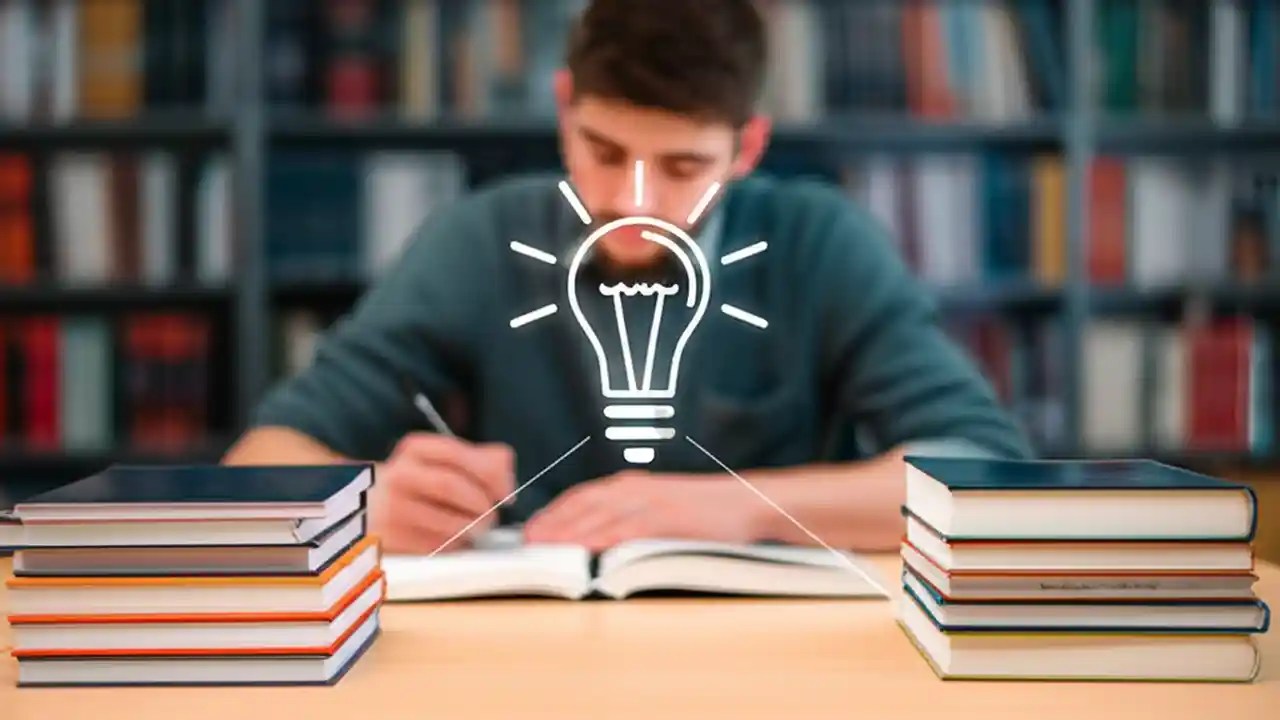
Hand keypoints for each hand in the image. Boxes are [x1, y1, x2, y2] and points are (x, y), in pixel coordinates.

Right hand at [368, 433, 513, 554]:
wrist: (367, 507)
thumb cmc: (420, 484)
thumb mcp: (443, 461)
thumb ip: (482, 460)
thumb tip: (507, 477)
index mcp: (415, 449)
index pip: (456, 453)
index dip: (490, 474)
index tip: (506, 493)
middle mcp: (399, 475)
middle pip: (452, 487)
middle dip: (482, 505)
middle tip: (492, 516)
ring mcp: (392, 509)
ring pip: (446, 521)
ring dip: (472, 529)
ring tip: (477, 529)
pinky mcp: (392, 540)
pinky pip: (435, 546)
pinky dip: (455, 546)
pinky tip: (457, 541)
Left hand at [523, 470, 762, 550]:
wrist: (747, 501)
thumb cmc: (705, 510)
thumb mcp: (661, 505)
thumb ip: (631, 514)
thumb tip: (600, 535)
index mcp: (631, 484)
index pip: (581, 496)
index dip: (553, 513)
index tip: (532, 529)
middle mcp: (635, 487)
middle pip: (582, 505)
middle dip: (551, 524)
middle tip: (526, 543)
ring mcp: (651, 501)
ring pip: (599, 516)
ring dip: (568, 533)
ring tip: (544, 549)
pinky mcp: (668, 518)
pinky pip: (628, 528)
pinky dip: (603, 538)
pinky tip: (586, 549)